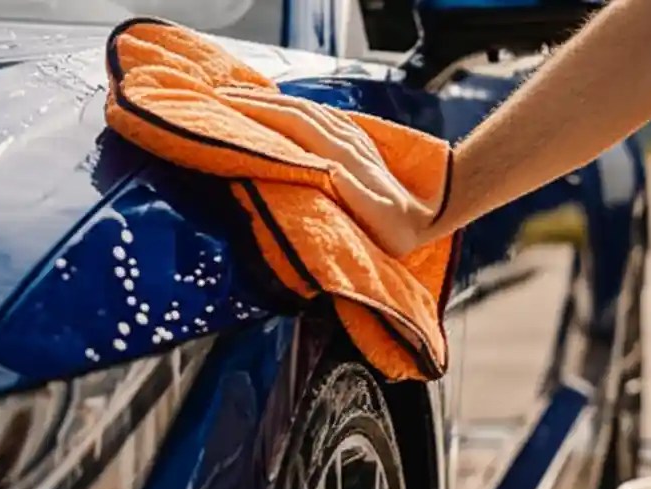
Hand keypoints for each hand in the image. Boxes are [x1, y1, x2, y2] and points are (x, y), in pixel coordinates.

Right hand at [219, 88, 436, 256]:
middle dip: (256, 101)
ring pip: (307, 109)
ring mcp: (352, 139)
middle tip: (219, 97)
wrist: (431, 214)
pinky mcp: (357, 144)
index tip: (226, 107)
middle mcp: (346, 141)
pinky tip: (283, 108)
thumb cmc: (398, 229)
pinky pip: (320, 116)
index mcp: (342, 157)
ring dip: (273, 101)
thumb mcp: (377, 216)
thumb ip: (352, 191)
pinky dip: (295, 108)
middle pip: (295, 110)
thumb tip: (327, 167)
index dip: (259, 112)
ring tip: (242, 98)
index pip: (293, 124)